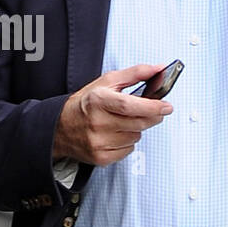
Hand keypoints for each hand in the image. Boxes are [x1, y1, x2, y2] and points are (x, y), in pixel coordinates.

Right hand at [52, 63, 173, 167]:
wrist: (60, 127)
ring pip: (136, 137)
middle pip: (139, 123)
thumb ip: (135, 74)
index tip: (166, 106)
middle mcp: (97, 122)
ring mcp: (98, 142)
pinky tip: (116, 134)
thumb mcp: (106, 82)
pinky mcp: (101, 157)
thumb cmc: (85, 103)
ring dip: (136, 129)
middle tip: (152, 111)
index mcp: (98, 100)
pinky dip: (128, 142)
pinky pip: (128, 150)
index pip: (130, 106)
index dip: (152, 107)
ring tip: (123, 121)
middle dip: (152, 116)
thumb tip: (158, 69)